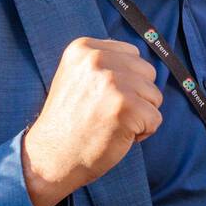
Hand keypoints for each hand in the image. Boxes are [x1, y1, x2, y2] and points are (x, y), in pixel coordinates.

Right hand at [21, 37, 162, 205]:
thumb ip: (105, 64)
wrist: (50, 157)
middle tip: (109, 114)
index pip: (132, 54)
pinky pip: (155, 118)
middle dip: (137, 96)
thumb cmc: (68, 122)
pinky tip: (118, 136)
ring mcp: (113, 82)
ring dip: (140, 115)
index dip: (126, 80)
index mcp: (83, 48)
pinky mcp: (126, 107)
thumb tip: (142, 66)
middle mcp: (97, 59)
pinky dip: (143, 132)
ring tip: (111, 125)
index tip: (102, 98)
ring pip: (154, 95)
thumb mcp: (75, 77)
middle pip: (147, 73)